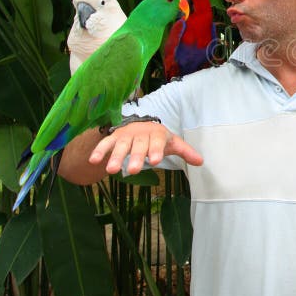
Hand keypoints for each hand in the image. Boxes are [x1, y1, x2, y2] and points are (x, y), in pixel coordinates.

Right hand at [89, 121, 203, 174]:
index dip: (156, 151)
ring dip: (115, 157)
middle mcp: (141, 134)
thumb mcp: (173, 143)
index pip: (157, 143)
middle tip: (133, 170)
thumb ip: (185, 151)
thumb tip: (201, 162)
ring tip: (112, 170)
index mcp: (157, 135)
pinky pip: (105, 143)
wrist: (141, 124)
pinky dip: (99, 150)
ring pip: (121, 146)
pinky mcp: (114, 138)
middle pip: (138, 146)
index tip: (155, 161)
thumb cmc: (158, 138)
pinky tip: (94, 161)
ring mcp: (126, 136)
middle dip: (135, 157)